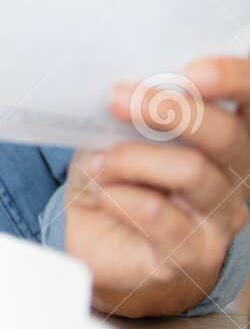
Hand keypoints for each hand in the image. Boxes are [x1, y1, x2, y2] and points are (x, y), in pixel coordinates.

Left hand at [64, 58, 249, 316]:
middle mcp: (236, 178)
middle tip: (118, 99)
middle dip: (170, 110)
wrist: (93, 240)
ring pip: (191, 171)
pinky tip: (101, 193)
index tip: (190, 71)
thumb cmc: (113, 175)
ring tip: (98, 162)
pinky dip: (120, 196)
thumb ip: (139, 105)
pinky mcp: (192, 256)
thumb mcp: (121, 130)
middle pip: (227, 136)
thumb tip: (132, 83)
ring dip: (131, 158)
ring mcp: (220, 221)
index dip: (233, 79)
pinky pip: (158, 214)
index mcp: (229, 137)